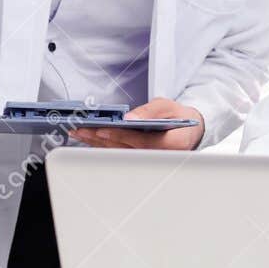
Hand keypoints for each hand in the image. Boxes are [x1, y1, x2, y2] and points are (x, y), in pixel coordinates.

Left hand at [68, 98, 203, 150]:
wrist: (188, 129)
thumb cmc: (179, 117)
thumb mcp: (168, 106)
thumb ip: (150, 111)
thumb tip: (129, 118)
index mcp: (172, 144)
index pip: (142, 142)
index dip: (121, 136)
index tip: (102, 129)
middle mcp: (159, 156)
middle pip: (125, 149)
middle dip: (100, 139)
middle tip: (81, 130)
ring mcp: (148, 160)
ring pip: (119, 153)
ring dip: (97, 143)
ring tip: (80, 133)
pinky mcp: (139, 159)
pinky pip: (119, 153)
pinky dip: (103, 145)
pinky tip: (90, 139)